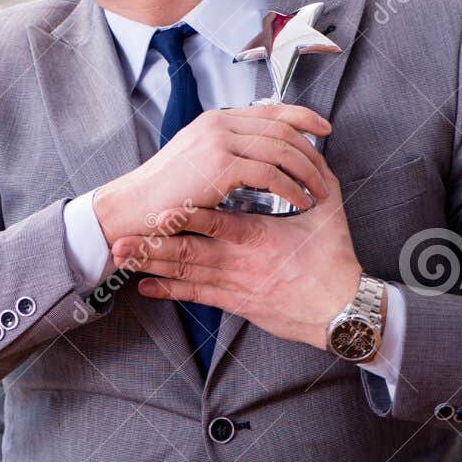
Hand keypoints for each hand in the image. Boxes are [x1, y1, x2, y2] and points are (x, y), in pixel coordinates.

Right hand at [92, 103, 332, 243]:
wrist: (133, 206)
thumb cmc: (164, 193)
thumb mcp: (196, 161)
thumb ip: (226, 151)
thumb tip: (259, 156)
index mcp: (215, 119)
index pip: (271, 110)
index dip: (303, 116)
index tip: (324, 129)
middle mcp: (219, 123)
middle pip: (282, 127)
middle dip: (311, 151)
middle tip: (326, 173)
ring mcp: (219, 141)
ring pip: (281, 148)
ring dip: (306, 171)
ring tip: (318, 192)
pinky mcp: (220, 164)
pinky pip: (270, 173)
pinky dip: (291, 188)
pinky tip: (299, 201)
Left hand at [108, 150, 361, 351]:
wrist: (340, 311)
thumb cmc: (334, 263)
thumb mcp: (330, 215)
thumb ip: (319, 180)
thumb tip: (314, 150)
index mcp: (259, 236)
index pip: (219, 225)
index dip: (189, 220)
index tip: (162, 213)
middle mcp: (239, 261)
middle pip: (188, 253)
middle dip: (152, 247)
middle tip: (121, 241)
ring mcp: (233, 283)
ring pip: (185, 274)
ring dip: (152, 266)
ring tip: (123, 259)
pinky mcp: (234, 302)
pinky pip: (196, 296)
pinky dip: (169, 291)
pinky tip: (146, 287)